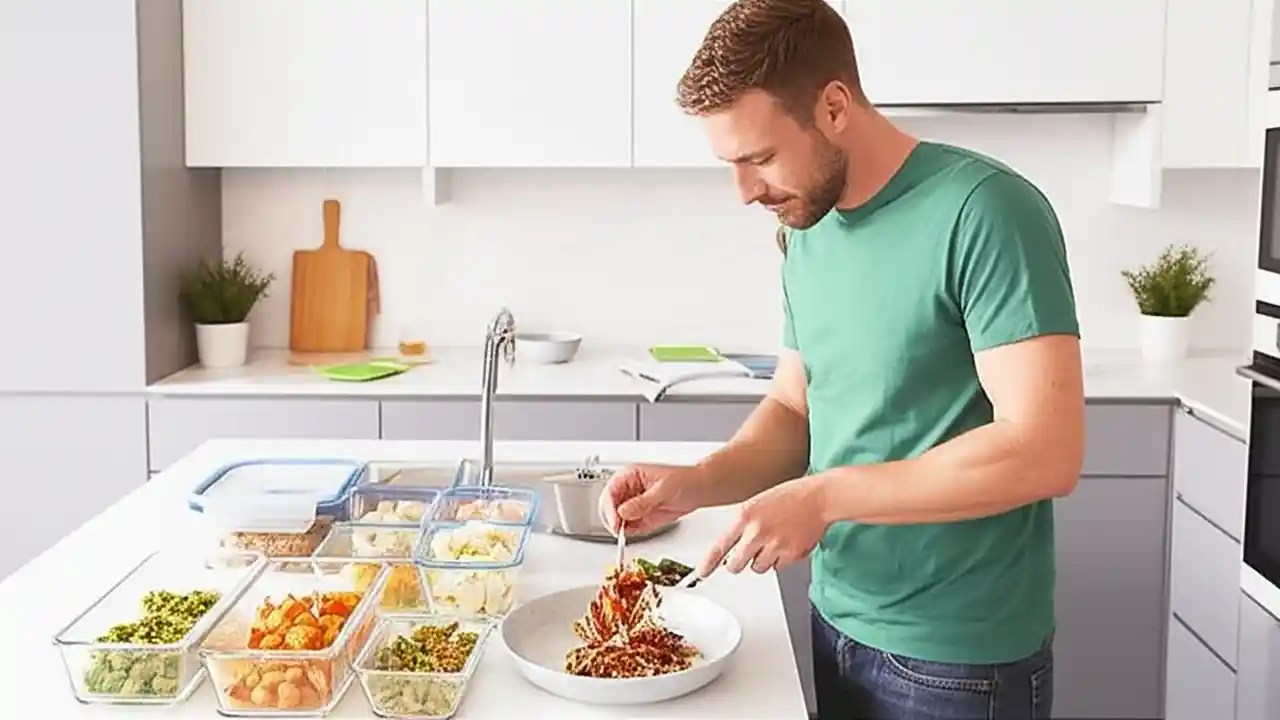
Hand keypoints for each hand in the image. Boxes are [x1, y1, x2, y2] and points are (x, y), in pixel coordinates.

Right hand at [598, 463, 703, 535]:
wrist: (700, 489)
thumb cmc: (685, 480)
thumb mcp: (663, 490)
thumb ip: (642, 502)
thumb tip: (623, 511)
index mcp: (631, 476)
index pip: (611, 491)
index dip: (610, 506)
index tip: (615, 520)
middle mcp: (630, 490)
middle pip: (610, 505)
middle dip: (612, 518)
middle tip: (618, 529)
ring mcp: (635, 504)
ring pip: (617, 518)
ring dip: (619, 527)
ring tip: (625, 533)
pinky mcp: (642, 517)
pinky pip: (629, 527)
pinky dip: (629, 532)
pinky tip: (632, 533)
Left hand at [700, 476, 827, 576]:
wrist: (819, 497)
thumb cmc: (791, 496)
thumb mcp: (757, 502)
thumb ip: (743, 523)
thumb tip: (733, 543)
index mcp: (745, 516)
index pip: (720, 546)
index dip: (708, 563)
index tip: (702, 573)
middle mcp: (757, 532)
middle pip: (736, 565)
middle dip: (739, 563)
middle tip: (748, 553)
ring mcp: (774, 545)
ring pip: (757, 568)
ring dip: (762, 560)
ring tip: (774, 541)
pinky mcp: (790, 555)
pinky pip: (777, 567)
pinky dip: (780, 560)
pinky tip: (786, 544)